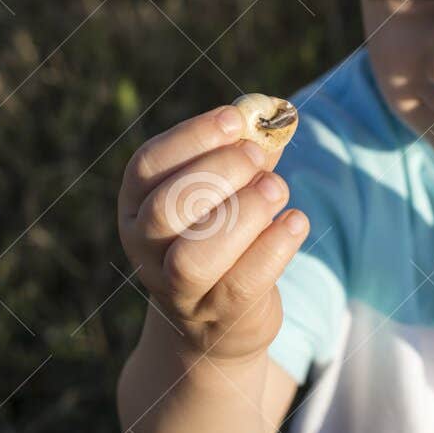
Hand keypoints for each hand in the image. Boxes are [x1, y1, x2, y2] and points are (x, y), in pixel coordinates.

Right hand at [118, 104, 308, 364]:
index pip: (147, 166)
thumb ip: (246, 151)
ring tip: (277, 188)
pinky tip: (297, 221)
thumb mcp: (227, 189)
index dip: (191, 138)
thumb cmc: (222, 234)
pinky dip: (274, 248)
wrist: (220, 320)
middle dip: (217, 173)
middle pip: (165, 209)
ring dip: (241, 214)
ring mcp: (177, 290)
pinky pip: (242, 285)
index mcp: (137, 206)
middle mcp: (146, 250)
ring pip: (194, 257)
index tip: (234, 120)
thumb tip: (278, 112)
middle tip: (258, 156)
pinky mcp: (219, 316)